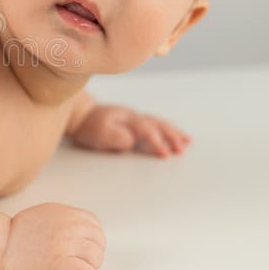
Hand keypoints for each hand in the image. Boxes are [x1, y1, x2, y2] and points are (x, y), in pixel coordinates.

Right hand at [2, 202, 105, 269]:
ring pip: (95, 258)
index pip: (95, 225)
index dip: (91, 239)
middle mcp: (68, 226)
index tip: (82, 248)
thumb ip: (66, 219)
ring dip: (88, 266)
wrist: (0, 244)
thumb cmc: (18, 233)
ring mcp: (64, 244)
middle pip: (98, 242)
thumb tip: (83, 228)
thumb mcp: (47, 213)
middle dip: (91, 254)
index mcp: (66, 214)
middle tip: (77, 261)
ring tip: (73, 269)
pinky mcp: (58, 264)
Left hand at [68, 104, 191, 157]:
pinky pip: (156, 124)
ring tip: (187, 142)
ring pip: (159, 123)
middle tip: (181, 150)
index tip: (166, 155)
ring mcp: (135, 118)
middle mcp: (134, 116)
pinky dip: (168, 129)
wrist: (81, 114)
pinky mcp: (136, 122)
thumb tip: (130, 141)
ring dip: (173, 132)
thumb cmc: (88, 126)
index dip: (156, 142)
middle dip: (170, 137)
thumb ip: (113, 136)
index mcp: (126, 119)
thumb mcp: (96, 133)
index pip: (146, 130)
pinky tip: (178, 135)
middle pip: (157, 124)